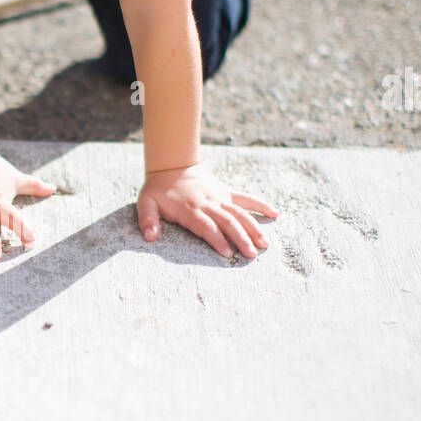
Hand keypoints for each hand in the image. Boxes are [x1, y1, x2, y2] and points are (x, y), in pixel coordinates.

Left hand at [137, 164, 278, 258]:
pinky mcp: (227, 192)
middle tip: (252, 255)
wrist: (172, 166)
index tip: (228, 254)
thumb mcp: (146, 203)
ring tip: (265, 244)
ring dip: (253, 228)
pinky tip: (275, 214)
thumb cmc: (158, 190)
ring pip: (240, 213)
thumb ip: (148, 220)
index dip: (217, 240)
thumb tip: (149, 237)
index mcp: (190, 210)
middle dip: (241, 238)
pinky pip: (246, 198)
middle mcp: (208, 204)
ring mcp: (220, 197)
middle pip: (228, 222)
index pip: (207, 227)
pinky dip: (260, 205)